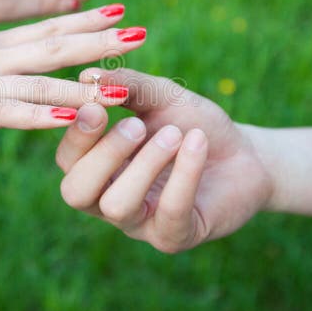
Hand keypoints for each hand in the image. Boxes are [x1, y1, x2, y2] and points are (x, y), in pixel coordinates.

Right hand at [0, 8, 146, 134]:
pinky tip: (71, 118)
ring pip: (41, 82)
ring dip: (84, 85)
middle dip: (99, 42)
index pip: (46, 29)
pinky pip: (9, 114)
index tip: (119, 13)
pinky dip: (42, 115)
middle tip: (141, 31)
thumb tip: (8, 68)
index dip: (85, 22)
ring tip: (123, 85)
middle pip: (55, 47)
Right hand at [54, 68, 272, 252]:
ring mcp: (140, 223)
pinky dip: (183, 174)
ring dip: (144, 165)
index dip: (76, 135)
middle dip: (103, 155)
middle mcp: (108, 200)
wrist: (244, 155)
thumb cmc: (192, 124)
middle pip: (76, 192)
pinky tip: (196, 143)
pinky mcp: (175, 236)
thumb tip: (87, 74)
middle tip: (135, 125)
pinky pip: (169, 213)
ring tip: (175, 134)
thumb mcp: (160, 97)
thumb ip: (127, 86)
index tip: (97, 105)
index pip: (67, 160)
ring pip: (118, 206)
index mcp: (97, 168)